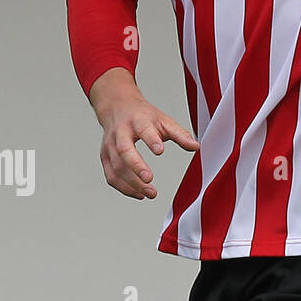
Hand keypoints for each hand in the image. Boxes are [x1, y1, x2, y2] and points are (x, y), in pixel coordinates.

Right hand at [92, 74, 199, 198]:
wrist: (117, 107)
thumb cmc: (142, 116)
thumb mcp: (164, 120)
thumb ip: (180, 134)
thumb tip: (196, 147)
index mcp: (137, 121)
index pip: (143, 129)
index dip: (151, 139)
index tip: (160, 150)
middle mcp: (120, 133)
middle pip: (124, 150)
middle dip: (136, 166)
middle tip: (149, 179)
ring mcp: (110, 146)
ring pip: (116, 167)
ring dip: (132, 182)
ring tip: (150, 193)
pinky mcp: (104, 157)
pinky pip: (111, 175)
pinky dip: (123, 187)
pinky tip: (138, 194)